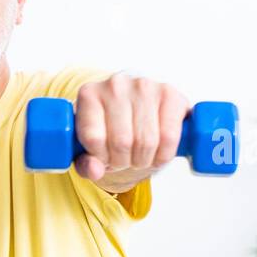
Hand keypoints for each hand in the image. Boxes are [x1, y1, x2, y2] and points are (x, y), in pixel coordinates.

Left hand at [72, 73, 189, 189]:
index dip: (101, 158)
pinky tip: (157, 153)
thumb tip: (95, 171)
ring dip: (143, 160)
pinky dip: (164, 155)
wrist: (135, 109)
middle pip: (121, 143)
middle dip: (123, 162)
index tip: (104, 158)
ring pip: (146, 142)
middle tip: (124, 159)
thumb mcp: (89, 149)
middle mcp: (115, 85)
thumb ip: (86, 164)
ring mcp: (144, 86)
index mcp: (88, 95)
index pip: (93, 139)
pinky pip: (169, 137)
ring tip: (138, 155)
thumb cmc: (108, 130)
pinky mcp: (170, 93)